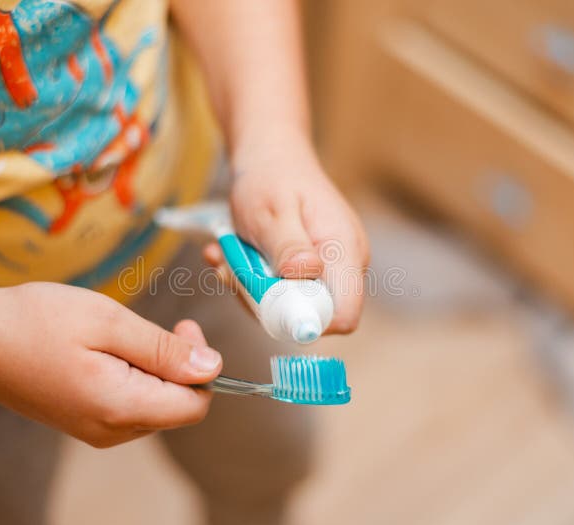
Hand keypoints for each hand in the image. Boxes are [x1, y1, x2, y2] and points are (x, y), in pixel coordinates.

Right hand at [0, 283, 221, 447]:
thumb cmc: (36, 322)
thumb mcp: (109, 322)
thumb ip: (164, 349)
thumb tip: (213, 368)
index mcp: (121, 408)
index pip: (195, 406)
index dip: (202, 368)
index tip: (182, 327)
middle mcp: (111, 431)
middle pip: (176, 406)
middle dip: (178, 365)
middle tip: (153, 325)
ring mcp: (95, 431)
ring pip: (155, 404)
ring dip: (153, 368)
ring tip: (119, 336)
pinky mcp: (83, 422)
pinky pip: (129, 404)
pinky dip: (132, 376)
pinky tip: (105, 350)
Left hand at [207, 132, 368, 333]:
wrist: (270, 155)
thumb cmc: (271, 177)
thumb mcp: (271, 210)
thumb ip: (288, 245)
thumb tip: (306, 274)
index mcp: (344, 250)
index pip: (343, 315)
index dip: (304, 320)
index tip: (265, 301)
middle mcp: (344, 264)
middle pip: (311, 315)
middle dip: (266, 303)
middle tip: (233, 271)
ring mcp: (328, 267)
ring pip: (290, 306)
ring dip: (251, 289)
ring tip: (229, 256)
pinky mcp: (309, 269)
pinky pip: (281, 292)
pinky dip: (253, 280)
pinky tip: (233, 255)